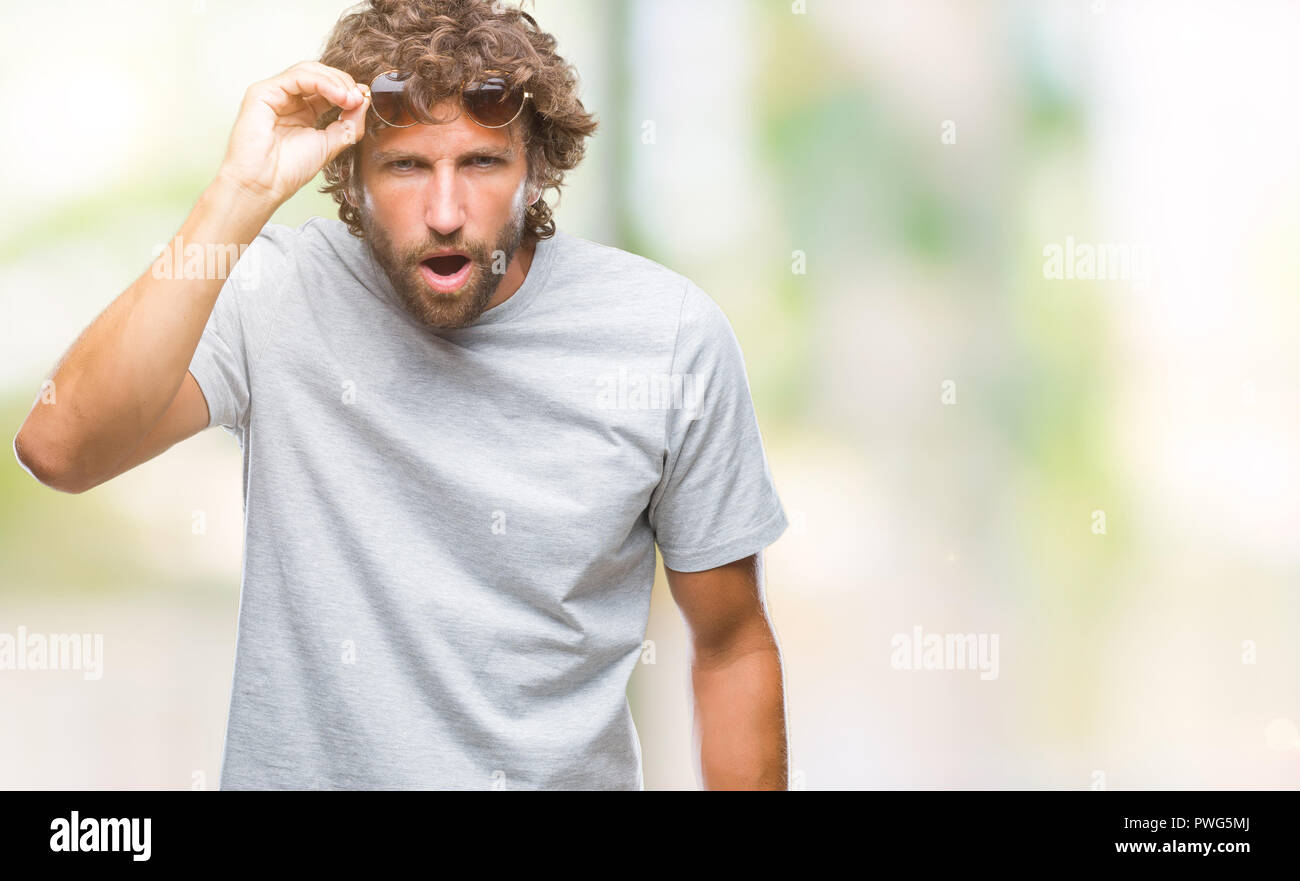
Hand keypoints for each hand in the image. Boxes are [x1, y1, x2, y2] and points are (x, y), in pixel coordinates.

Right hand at [216, 60, 369, 207]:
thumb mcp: (330, 145)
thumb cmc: (289, 170)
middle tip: (360, 97)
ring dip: (335, 81)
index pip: (327, 88)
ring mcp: (274, 93)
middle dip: (343, 83)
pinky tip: (339, 96)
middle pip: (319, 74)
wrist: (264, 185)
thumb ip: (348, 124)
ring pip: (309, 70)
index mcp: (302, 111)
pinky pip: (297, 76)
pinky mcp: (262, 92)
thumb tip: (363, 101)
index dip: (348, 90)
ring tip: (351, 98)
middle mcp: (287, 99)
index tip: (365, 99)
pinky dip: (322, 82)